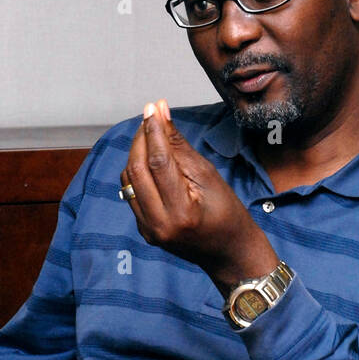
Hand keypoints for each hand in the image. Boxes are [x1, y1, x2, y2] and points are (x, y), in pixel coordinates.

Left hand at [120, 100, 278, 294]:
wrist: (229, 252)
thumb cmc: (228, 212)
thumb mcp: (208, 175)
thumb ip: (179, 147)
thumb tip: (161, 113)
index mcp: (181, 212)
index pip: (158, 162)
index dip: (154, 130)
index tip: (154, 107)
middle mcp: (159, 224)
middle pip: (137, 170)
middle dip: (141, 138)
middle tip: (150, 116)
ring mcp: (148, 230)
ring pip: (129, 180)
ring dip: (136, 152)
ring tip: (151, 133)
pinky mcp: (144, 230)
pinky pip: (132, 193)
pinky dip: (137, 171)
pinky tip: (149, 158)